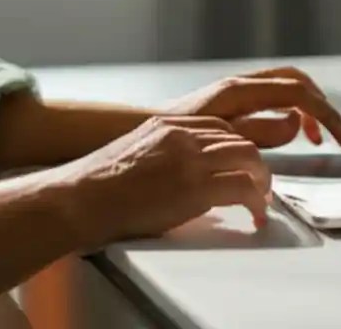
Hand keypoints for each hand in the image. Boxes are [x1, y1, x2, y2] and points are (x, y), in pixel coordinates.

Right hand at [61, 115, 272, 244]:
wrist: (79, 199)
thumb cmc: (95, 188)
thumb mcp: (132, 154)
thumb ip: (161, 155)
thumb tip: (180, 176)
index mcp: (166, 125)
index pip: (219, 126)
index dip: (236, 148)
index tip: (241, 165)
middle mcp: (182, 135)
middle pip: (239, 140)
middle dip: (255, 164)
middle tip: (259, 186)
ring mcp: (190, 159)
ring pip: (249, 157)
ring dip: (261, 182)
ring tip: (260, 202)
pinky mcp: (195, 187)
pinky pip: (243, 188)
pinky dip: (257, 202)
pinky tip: (255, 216)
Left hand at [165, 66, 340, 155]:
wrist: (147, 132)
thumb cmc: (178, 138)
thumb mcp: (222, 140)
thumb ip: (262, 132)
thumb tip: (297, 123)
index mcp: (242, 90)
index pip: (301, 94)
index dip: (329, 118)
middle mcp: (244, 84)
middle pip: (302, 84)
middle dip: (328, 112)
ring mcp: (242, 89)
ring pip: (292, 88)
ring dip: (313, 111)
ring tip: (323, 139)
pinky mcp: (238, 100)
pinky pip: (279, 96)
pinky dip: (296, 111)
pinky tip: (297, 134)